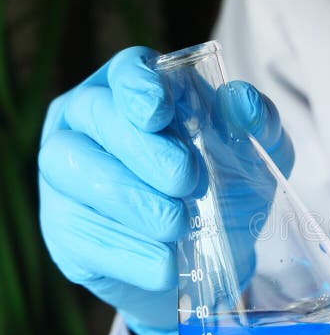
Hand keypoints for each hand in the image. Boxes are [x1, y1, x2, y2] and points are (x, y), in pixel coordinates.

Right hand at [39, 46, 292, 334]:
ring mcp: (65, 173)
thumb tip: (241, 102)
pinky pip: (79, 233)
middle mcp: (88, 121)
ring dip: (131, 199)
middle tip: (187, 180)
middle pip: (94, 114)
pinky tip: (165, 264)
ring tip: (179, 225)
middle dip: (141, 148)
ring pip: (73, 168)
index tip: (158, 111)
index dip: (138, 86)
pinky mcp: (63, 228)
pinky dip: (126, 251)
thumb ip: (260, 122)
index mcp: (137, 90)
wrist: (218, 255)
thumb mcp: (259, 154)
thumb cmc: (230, 185)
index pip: (127, 70)